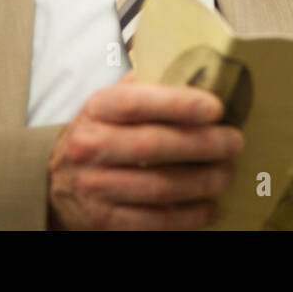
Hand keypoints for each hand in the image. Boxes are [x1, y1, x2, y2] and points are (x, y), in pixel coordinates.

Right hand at [47, 71, 243, 228]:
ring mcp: (95, 186)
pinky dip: (186, 217)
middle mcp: (90, 146)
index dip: (179, 104)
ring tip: (227, 174)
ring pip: (157, 186)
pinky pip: (152, 222)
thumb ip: (150, 83)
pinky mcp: (103, 220)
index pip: (137, 102)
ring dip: (200, 182)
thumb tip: (202, 69)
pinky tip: (209, 207)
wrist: (58, 178)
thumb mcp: (115, 100)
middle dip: (202, 144)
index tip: (216, 107)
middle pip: (153, 146)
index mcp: (98, 108)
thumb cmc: (104, 131)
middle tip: (234, 142)